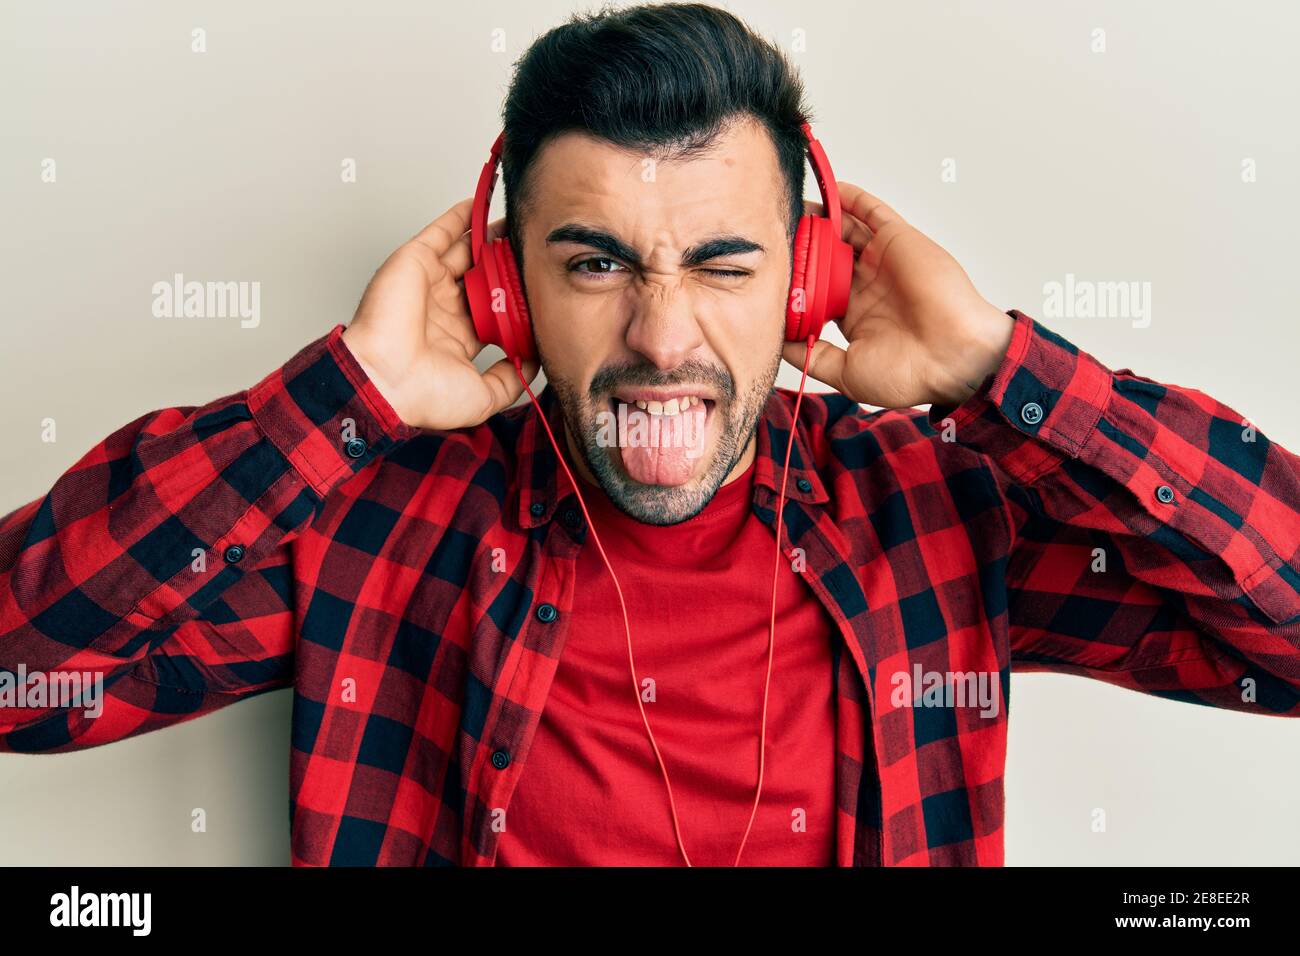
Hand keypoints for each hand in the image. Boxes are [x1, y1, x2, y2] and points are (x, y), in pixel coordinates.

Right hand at [342, 199, 539, 429]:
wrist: (385, 381)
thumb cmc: (424, 395)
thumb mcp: (484, 397)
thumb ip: (512, 379)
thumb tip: (534, 361)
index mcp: (459, 338)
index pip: (495, 310)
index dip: (517, 299)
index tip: (541, 289)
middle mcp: (444, 309)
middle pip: (485, 277)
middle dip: (508, 264)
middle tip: (533, 251)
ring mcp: (430, 283)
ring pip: (467, 251)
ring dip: (490, 237)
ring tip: (517, 224)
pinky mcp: (417, 261)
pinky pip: (442, 232)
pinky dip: (460, 217)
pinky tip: (480, 204)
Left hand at [783, 183, 1014, 408]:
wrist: (953, 359)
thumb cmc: (907, 374)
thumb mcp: (844, 372)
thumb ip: (810, 355)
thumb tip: (776, 341)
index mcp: (855, 316)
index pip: (814, 290)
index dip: (792, 282)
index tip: (766, 273)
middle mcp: (867, 286)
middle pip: (824, 257)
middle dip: (799, 248)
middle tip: (770, 235)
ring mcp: (882, 262)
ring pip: (843, 233)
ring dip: (818, 221)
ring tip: (789, 209)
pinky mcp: (898, 241)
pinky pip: (872, 212)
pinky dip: (852, 199)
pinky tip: (829, 190)